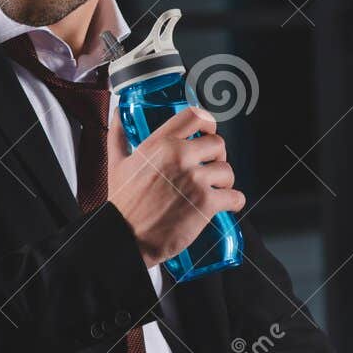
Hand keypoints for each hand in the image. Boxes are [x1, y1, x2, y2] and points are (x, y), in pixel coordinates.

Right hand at [107, 105, 245, 269]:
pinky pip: (235, 196)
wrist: (126, 237)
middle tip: (209, 170)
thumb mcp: (117, 164)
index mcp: (160, 144)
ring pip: (228, 170)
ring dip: (224, 182)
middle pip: (217, 143)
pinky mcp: (206, 203)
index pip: (195, 116)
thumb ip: (119, 136)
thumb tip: (117, 115)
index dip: (208, 123)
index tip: (208, 132)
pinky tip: (225, 205)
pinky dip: (234, 202)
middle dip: (217, 157)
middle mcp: (179, 157)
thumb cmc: (122, 204)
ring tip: (212, 191)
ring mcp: (195, 179)